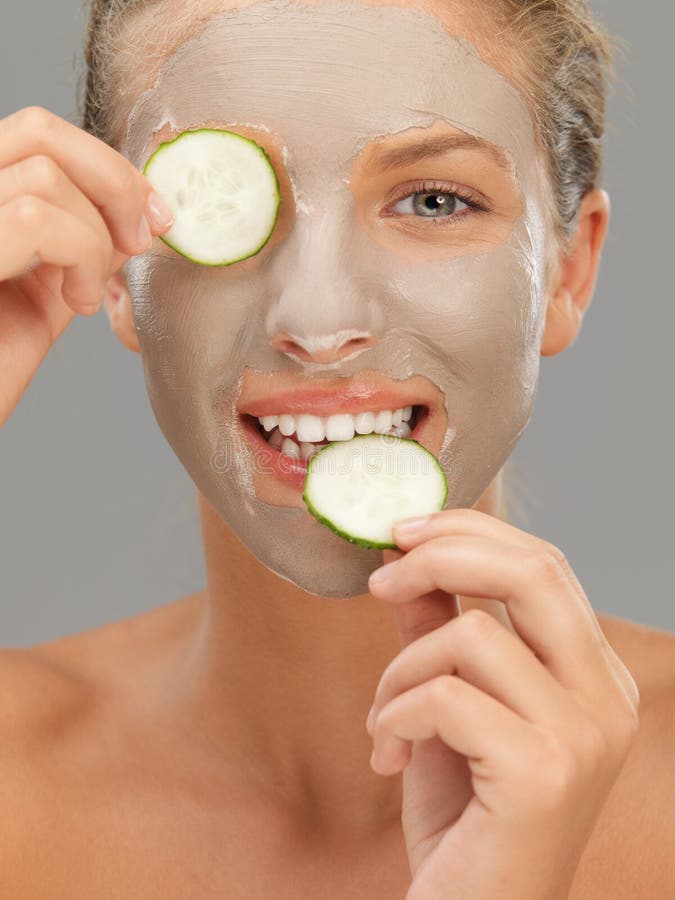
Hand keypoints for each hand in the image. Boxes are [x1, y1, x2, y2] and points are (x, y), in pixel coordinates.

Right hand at [0, 106, 173, 425]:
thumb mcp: (48, 291)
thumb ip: (81, 243)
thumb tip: (136, 211)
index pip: (40, 134)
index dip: (109, 165)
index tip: (154, 216)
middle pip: (40, 129)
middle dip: (114, 183)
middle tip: (139, 241)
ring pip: (46, 175)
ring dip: (95, 240)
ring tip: (85, 294)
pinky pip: (36, 217)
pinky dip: (80, 257)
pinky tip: (74, 301)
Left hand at [366, 509, 639, 899]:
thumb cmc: (465, 816)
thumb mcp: (447, 704)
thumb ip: (435, 629)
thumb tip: (403, 558)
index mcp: (594, 673)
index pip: (544, 562)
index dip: (469, 530)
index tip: (403, 532)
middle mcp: (606, 697)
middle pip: (533, 568)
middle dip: (442, 554)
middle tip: (380, 577)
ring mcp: (584, 735)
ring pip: (471, 633)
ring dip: (400, 671)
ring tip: (384, 721)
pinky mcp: (545, 773)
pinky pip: (446, 696)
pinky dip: (395, 715)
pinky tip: (388, 758)